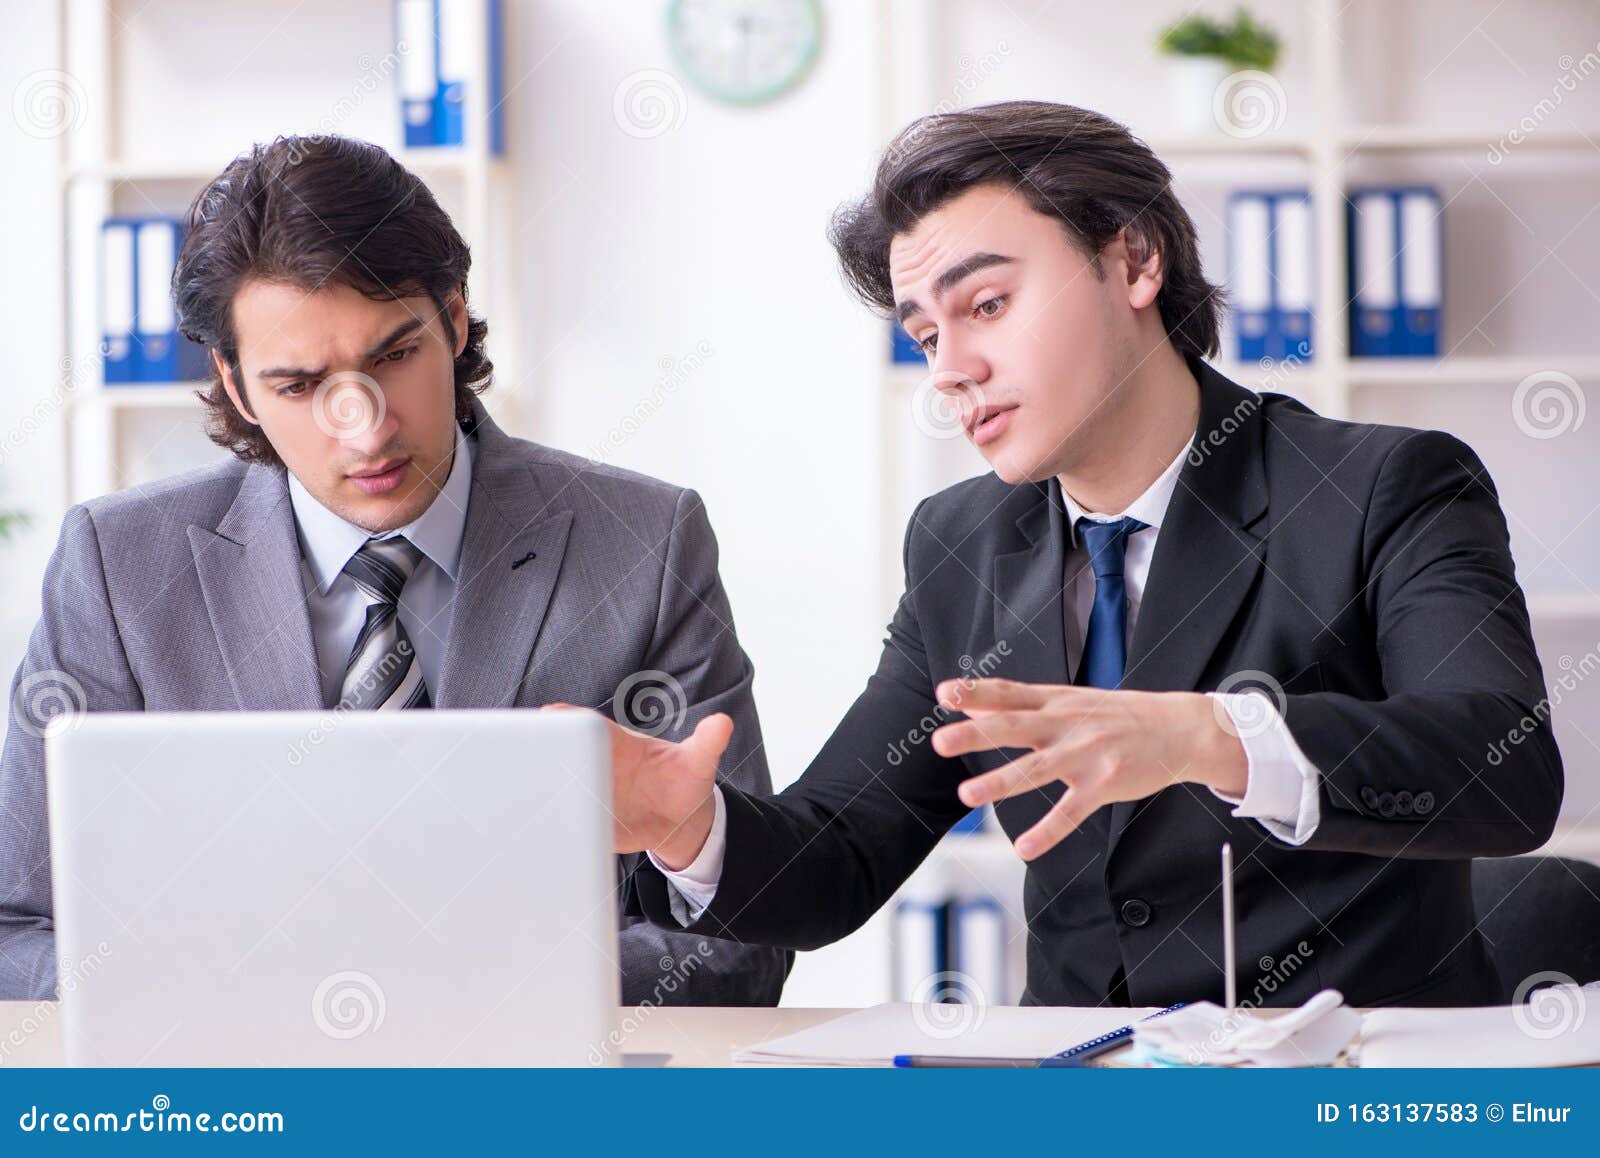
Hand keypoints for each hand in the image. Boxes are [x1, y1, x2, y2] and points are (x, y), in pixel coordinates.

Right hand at [542, 705, 729, 869]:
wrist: (678, 820)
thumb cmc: (683, 779)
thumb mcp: (698, 762)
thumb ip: (706, 742)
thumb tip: (723, 723)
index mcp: (612, 741)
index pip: (578, 721)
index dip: (562, 718)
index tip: (550, 718)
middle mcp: (590, 762)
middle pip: (552, 753)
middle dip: (536, 755)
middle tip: (528, 764)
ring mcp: (580, 791)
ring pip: (546, 787)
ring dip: (535, 792)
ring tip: (526, 800)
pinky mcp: (578, 819)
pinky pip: (555, 819)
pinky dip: (545, 824)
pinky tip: (539, 833)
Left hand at [930, 679, 1246, 860]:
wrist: (1179, 728)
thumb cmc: (1116, 715)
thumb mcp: (1070, 701)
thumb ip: (1021, 704)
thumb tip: (972, 702)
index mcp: (1055, 702)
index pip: (1009, 693)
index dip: (975, 692)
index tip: (943, 694)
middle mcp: (1066, 724)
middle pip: (1014, 726)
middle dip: (976, 733)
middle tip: (939, 742)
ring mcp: (1085, 754)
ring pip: (1036, 768)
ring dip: (1000, 782)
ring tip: (967, 795)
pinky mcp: (1104, 784)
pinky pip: (1070, 811)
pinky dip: (1047, 831)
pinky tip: (1023, 847)